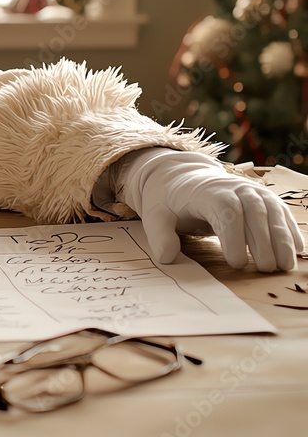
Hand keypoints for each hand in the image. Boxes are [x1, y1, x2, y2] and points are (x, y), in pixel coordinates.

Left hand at [116, 148, 301, 271]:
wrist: (182, 179)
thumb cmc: (169, 201)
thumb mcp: (154, 216)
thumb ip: (159, 236)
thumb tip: (166, 257)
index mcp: (207, 192)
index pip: (226, 210)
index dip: (233, 236)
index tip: (234, 263)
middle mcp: (234, 187)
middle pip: (254, 211)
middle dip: (263, 241)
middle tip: (265, 269)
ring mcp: (251, 190)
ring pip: (272, 210)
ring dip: (282, 238)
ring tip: (285, 266)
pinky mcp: (262, 197)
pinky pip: (280, 211)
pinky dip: (289, 230)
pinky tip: (296, 251)